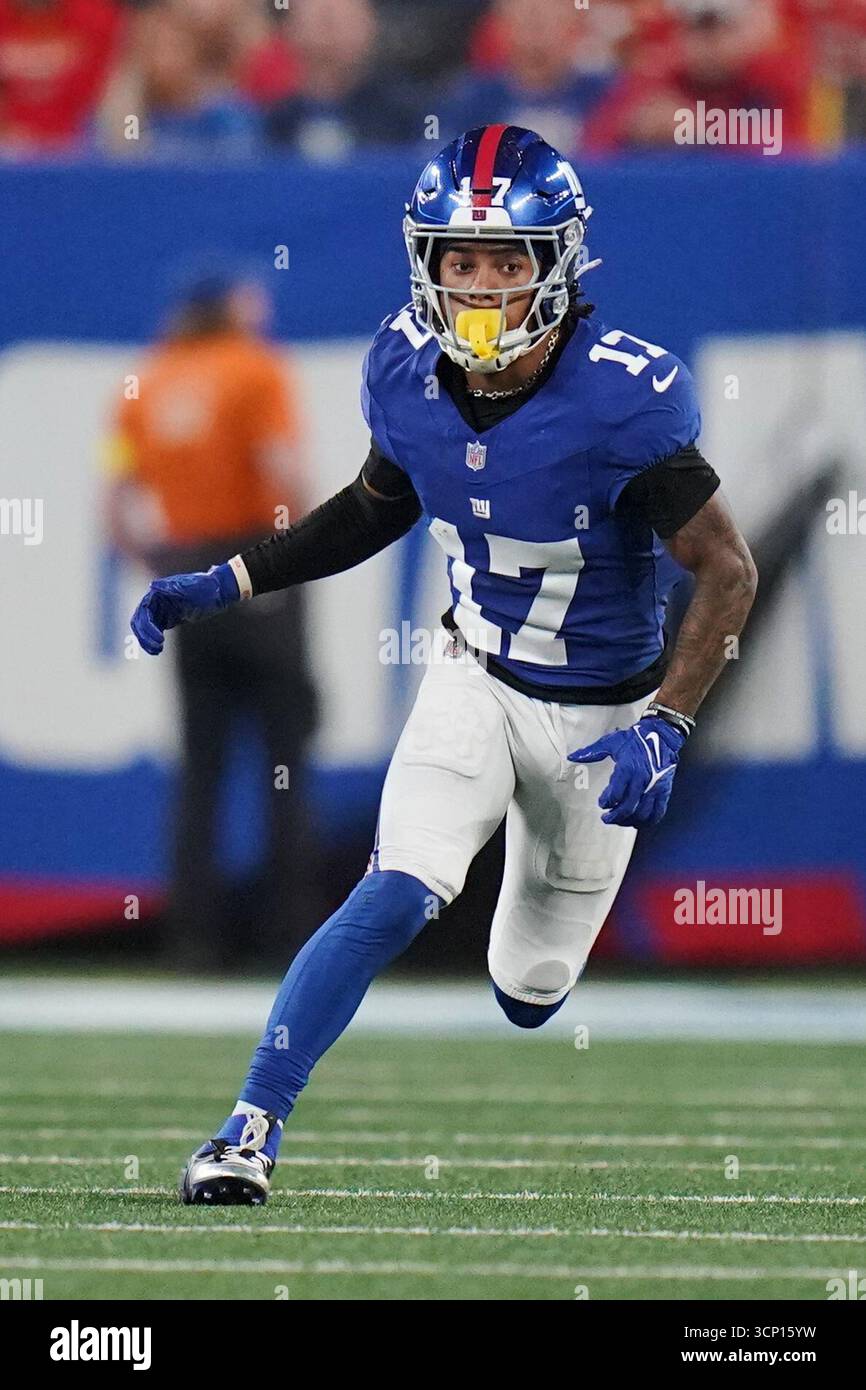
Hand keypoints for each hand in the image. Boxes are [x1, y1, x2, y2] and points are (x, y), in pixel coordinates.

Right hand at [131, 563, 238, 654]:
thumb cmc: (204, 587)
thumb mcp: (188, 588)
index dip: (147, 626)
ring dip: (147, 640)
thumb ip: (169, 588)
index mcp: (157, 592)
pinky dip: (154, 640)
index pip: (144, 611)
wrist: (217, 591)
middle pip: (141, 620)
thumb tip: (152, 586)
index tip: (158, 638)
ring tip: (156, 651)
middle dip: (145, 635)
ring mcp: (161, 610)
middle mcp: (156, 601)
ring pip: (146, 628)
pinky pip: (155, 631)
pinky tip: (158, 650)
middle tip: (156, 647)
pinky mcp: (168, 618)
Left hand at [568, 716, 685, 827]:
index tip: (601, 803)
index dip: (606, 802)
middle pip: (627, 808)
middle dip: (614, 817)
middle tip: (606, 818)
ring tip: (620, 820)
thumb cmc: (635, 738)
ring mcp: (655, 787)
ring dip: (629, 821)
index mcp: (627, 768)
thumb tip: (572, 757)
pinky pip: (658, 812)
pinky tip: (639, 821)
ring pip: (642, 814)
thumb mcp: (611, 742)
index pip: (615, 794)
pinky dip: (648, 821)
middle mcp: (642, 780)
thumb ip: (591, 752)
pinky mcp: (664, 790)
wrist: (662, 735)